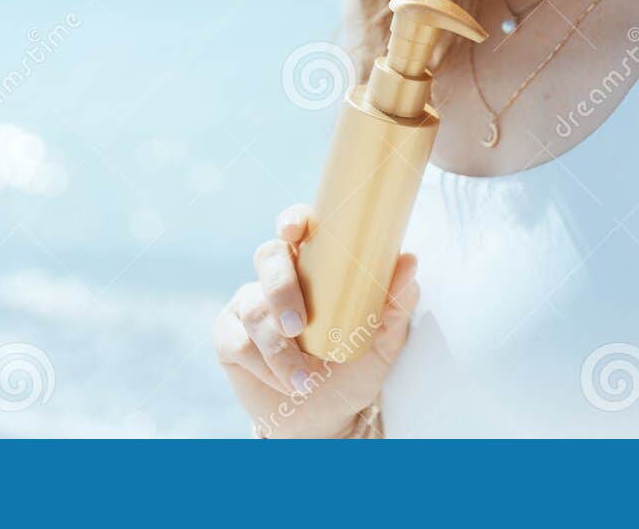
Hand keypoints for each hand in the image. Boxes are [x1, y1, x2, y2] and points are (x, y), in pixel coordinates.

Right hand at [214, 202, 420, 437]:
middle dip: (280, 289)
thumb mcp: (382, 343)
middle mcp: (279, 278)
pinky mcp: (229, 337)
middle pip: (267, 257)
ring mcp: (250, 305)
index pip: (299, 228)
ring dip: (278, 350)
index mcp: (316, 267)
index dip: (292, 220)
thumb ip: (396, 306)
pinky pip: (236, 342)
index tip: (294, 230)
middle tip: (299, 326)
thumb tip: (409, 262)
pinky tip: (284, 384)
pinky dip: (263, 366)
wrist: (325, 419)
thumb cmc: (354, 370)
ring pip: (253, 309)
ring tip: (304, 381)